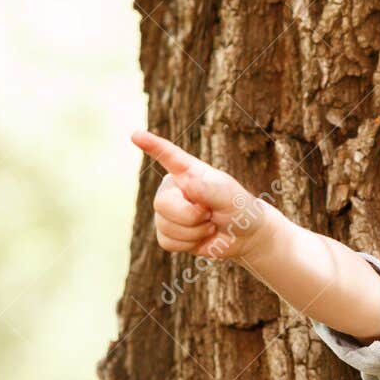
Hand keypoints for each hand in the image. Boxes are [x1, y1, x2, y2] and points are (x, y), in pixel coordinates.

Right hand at [131, 129, 279, 261]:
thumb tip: (188, 183)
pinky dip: (188, 244)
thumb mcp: (230, 195)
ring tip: (208, 224)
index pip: (167, 155)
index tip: (136, 135)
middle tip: (209, 214)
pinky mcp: (167, 233)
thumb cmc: (237, 207)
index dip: (152, 145)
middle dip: (190, 216)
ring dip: (194, 232)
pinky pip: (167, 242)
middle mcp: (172, 189)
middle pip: (162, 203)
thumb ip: (210, 188)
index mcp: (187, 171)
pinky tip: (200, 237)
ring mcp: (167, 211)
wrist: (243, 235)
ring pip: (165, 226)